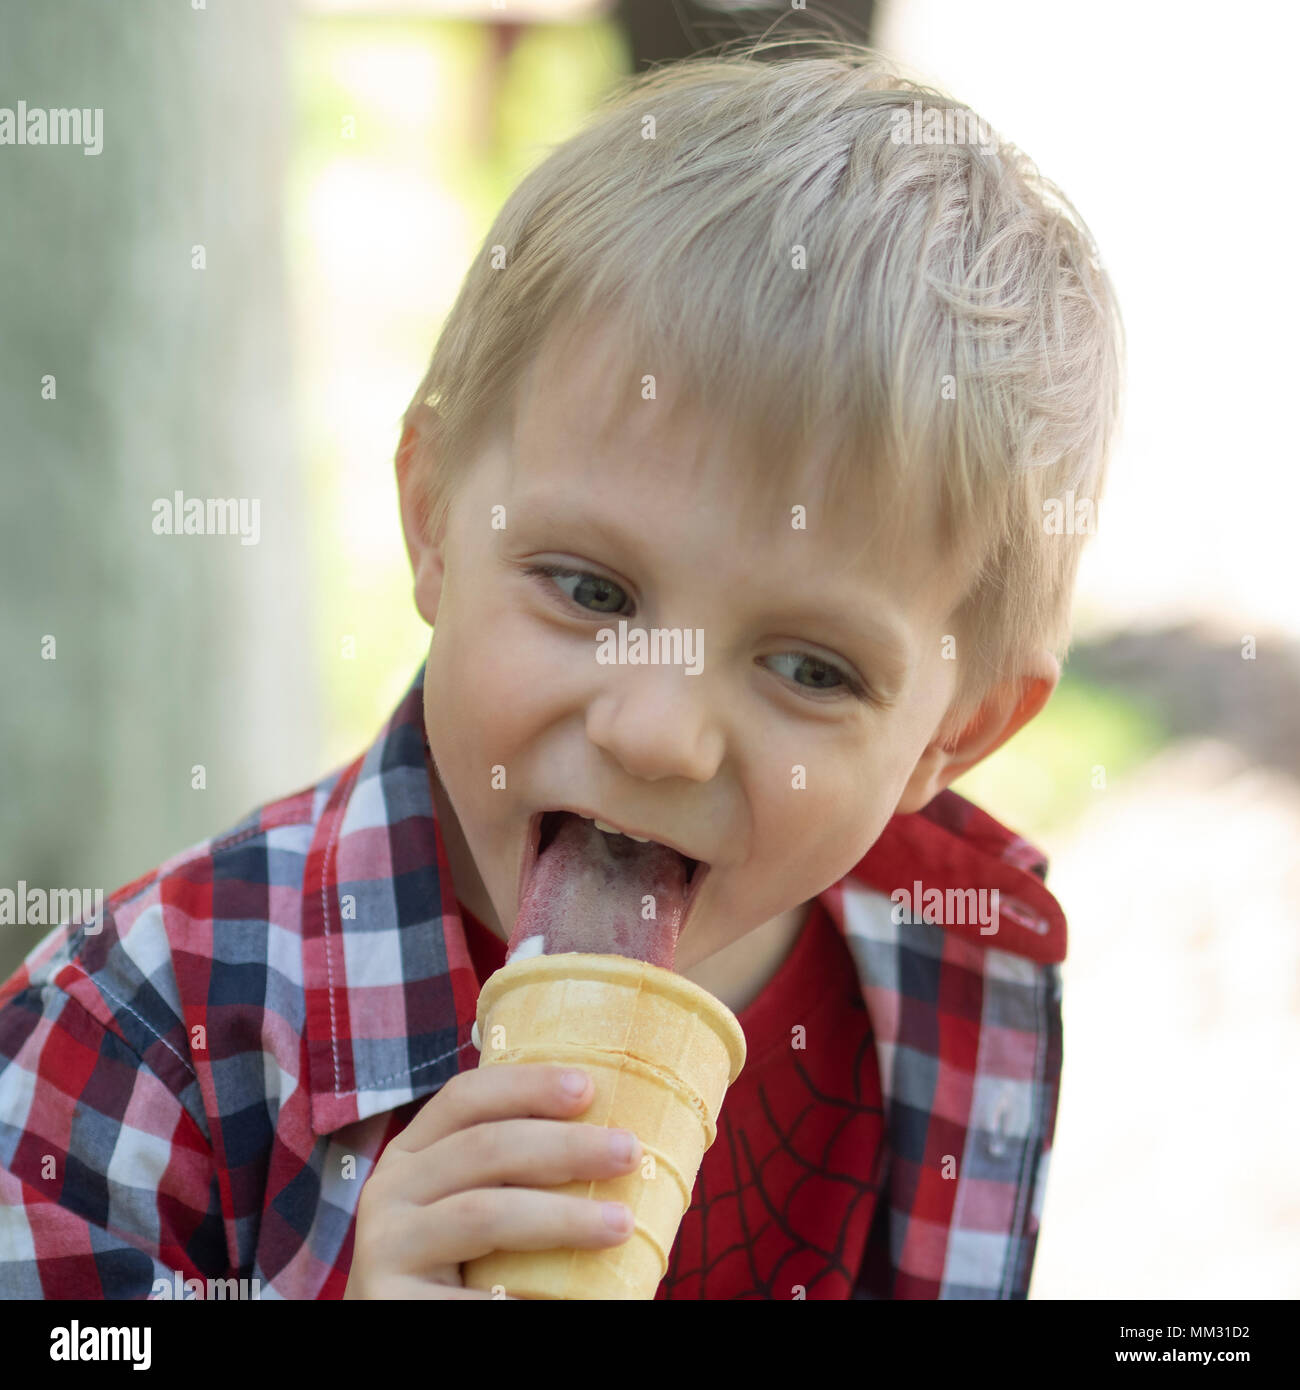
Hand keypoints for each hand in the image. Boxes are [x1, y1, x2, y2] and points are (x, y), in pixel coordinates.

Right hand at [342, 1064, 640, 1298]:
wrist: (403, 1329)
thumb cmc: (462, 1267)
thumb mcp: (471, 1202)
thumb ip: (516, 1171)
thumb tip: (613, 1139)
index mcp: (411, 1153)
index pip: (466, 1097)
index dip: (526, 1085)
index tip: (588, 1088)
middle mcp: (388, 1190)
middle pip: (484, 1148)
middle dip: (565, 1145)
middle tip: (628, 1152)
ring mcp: (384, 1248)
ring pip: (483, 1215)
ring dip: (562, 1216)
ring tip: (620, 1225)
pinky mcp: (390, 1303)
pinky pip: (470, 1297)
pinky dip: (521, 1293)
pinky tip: (568, 1295)